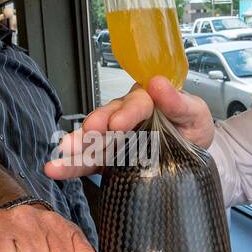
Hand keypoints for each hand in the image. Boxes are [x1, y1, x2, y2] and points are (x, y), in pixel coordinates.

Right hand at [44, 76, 214, 179]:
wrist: (193, 154)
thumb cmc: (192, 128)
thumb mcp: (195, 113)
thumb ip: (179, 101)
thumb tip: (159, 83)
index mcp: (147, 101)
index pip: (136, 103)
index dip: (127, 113)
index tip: (118, 123)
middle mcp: (126, 116)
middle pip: (107, 117)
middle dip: (96, 126)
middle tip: (89, 133)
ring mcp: (114, 138)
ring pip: (93, 139)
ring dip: (78, 145)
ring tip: (63, 152)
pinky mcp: (108, 160)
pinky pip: (88, 162)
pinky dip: (71, 166)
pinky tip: (56, 169)